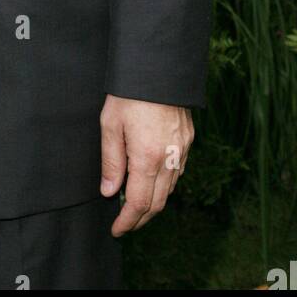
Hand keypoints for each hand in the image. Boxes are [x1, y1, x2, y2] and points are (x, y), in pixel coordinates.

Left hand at [100, 95, 193, 235]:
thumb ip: (111, 161)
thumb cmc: (129, 93)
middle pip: (157, 202)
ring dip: (153, 202)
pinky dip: (164, 184)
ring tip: (135, 204)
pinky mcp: (187, 139)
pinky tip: (152, 180)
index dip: (127, 221)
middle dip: (141, 218)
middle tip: (125, 223)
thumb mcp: (110, 125)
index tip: (117, 229)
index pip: (139, 203)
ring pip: (170, 189)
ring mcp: (181, 149)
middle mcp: (169, 158)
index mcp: (147, 158)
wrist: (157, 67)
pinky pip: (177, 172)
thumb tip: (109, 192)